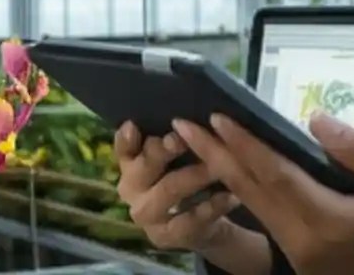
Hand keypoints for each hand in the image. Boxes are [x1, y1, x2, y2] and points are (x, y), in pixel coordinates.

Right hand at [113, 121, 241, 251]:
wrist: (198, 225)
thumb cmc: (181, 178)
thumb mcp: (173, 158)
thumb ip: (171, 138)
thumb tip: (183, 117)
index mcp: (129, 165)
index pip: (122, 148)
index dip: (127, 138)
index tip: (135, 125)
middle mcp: (131, 190)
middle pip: (144, 168)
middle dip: (162, 152)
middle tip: (181, 139)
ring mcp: (147, 216)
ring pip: (169, 190)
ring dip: (194, 176)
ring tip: (218, 165)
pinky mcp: (166, 236)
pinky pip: (190, 220)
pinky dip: (213, 207)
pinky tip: (231, 196)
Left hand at [172, 113, 353, 274]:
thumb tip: (315, 119)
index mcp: (328, 223)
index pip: (272, 174)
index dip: (241, 143)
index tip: (214, 116)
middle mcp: (305, 245)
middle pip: (250, 193)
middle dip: (213, 156)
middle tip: (182, 125)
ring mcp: (302, 258)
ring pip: (255, 209)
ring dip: (225, 173)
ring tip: (198, 142)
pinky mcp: (305, 263)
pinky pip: (269, 222)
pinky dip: (247, 193)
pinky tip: (235, 171)